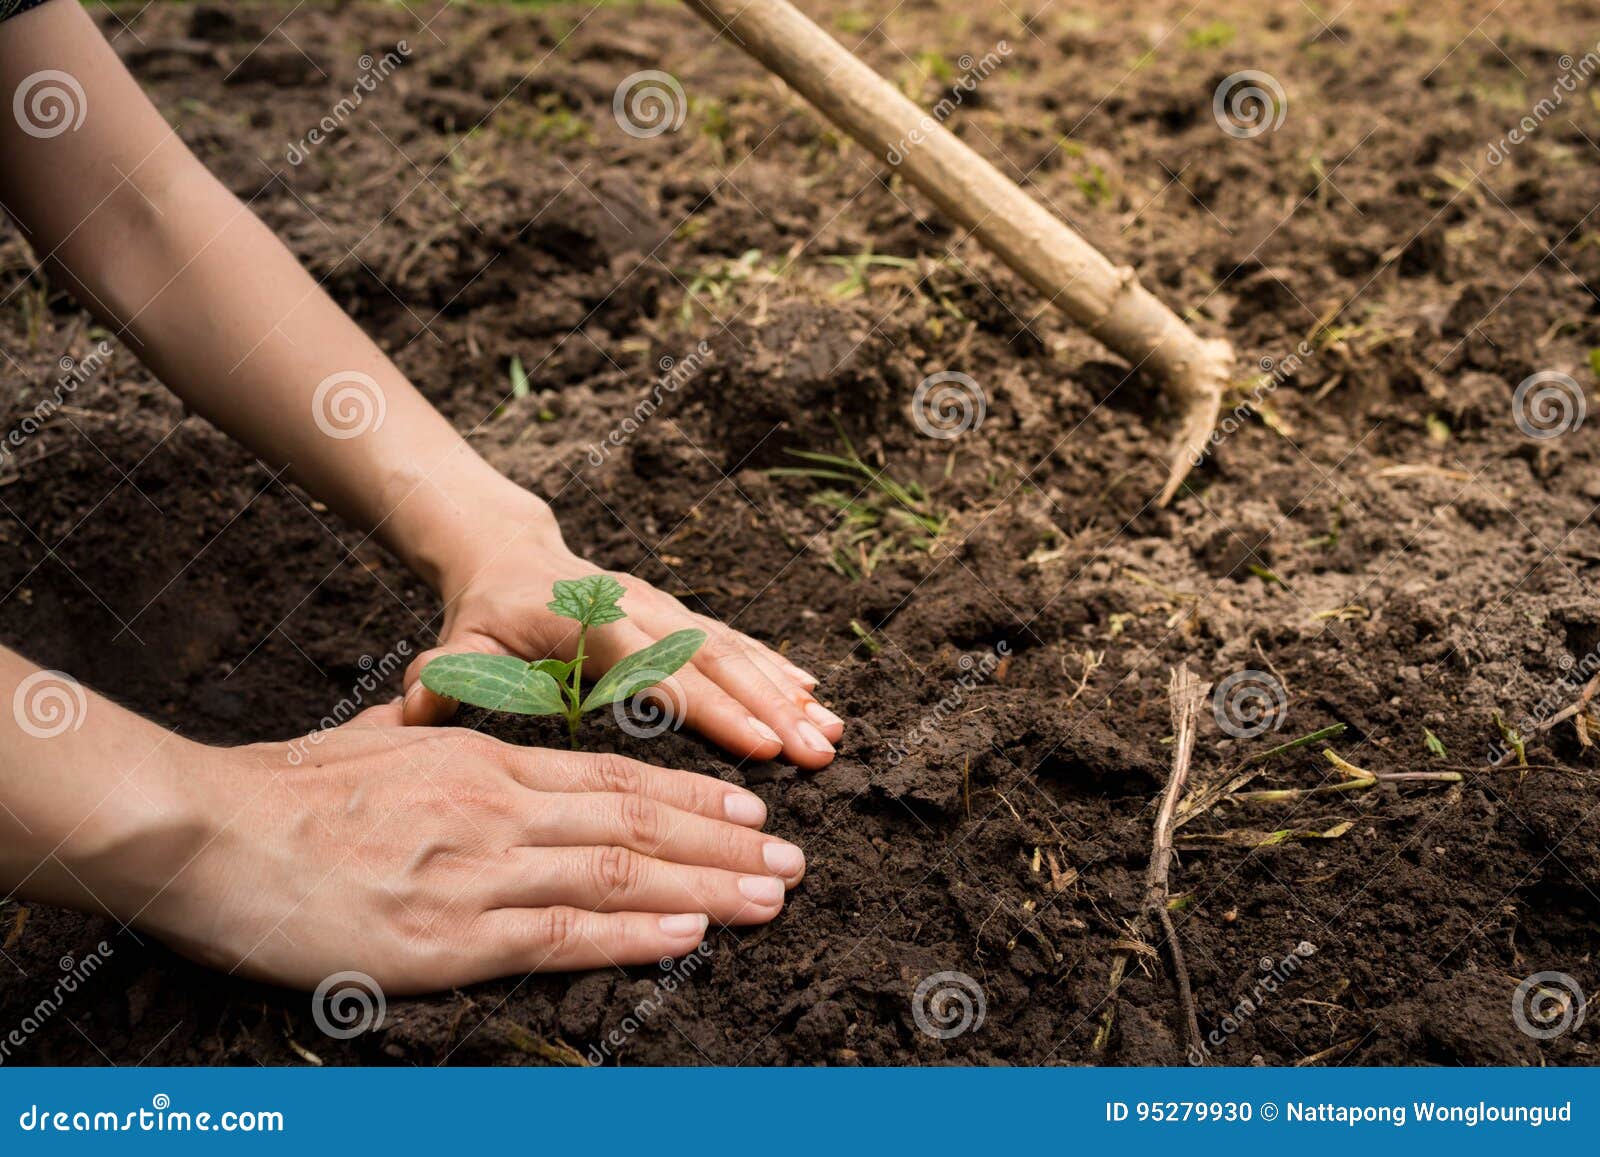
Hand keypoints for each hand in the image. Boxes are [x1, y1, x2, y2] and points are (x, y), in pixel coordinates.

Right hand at [137, 705, 804, 992]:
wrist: (204, 829)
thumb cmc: (281, 790)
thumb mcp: (374, 741)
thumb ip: (430, 734)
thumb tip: (448, 714)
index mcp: (483, 761)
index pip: (613, 776)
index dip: (691, 795)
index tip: (748, 808)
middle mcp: (498, 807)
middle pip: (638, 820)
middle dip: (727, 841)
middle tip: (793, 859)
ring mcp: (478, 869)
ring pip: (620, 871)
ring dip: (709, 887)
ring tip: (773, 896)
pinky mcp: (448, 934)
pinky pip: (563, 929)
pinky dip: (636, 931)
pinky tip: (689, 932)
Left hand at [401, 492, 843, 768]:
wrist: (507, 550)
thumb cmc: (483, 612)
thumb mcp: (459, 643)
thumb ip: (445, 679)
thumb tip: (412, 711)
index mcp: (591, 624)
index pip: (660, 672)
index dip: (712, 711)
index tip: (760, 747)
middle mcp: (640, 610)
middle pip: (715, 662)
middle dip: (772, 710)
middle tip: (819, 754)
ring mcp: (665, 608)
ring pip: (736, 650)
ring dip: (786, 692)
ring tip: (832, 731)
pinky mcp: (679, 612)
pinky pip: (735, 640)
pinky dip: (776, 667)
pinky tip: (815, 694)